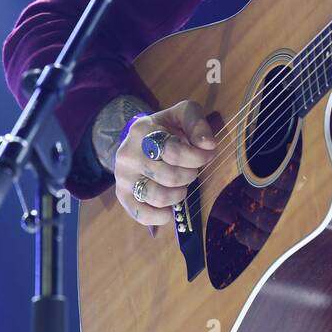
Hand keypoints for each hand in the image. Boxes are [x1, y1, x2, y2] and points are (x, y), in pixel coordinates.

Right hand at [114, 98, 219, 234]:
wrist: (137, 141)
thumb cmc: (165, 129)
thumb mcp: (181, 115)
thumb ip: (197, 124)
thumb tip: (209, 145)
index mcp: (143, 131)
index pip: (174, 151)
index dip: (197, 157)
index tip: (207, 155)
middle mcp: (128, 155)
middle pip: (170, 176)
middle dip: (190, 175)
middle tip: (191, 170)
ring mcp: (123, 177)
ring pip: (159, 197)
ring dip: (179, 195)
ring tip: (181, 186)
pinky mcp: (122, 196)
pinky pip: (143, 215)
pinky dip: (162, 215)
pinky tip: (170, 207)